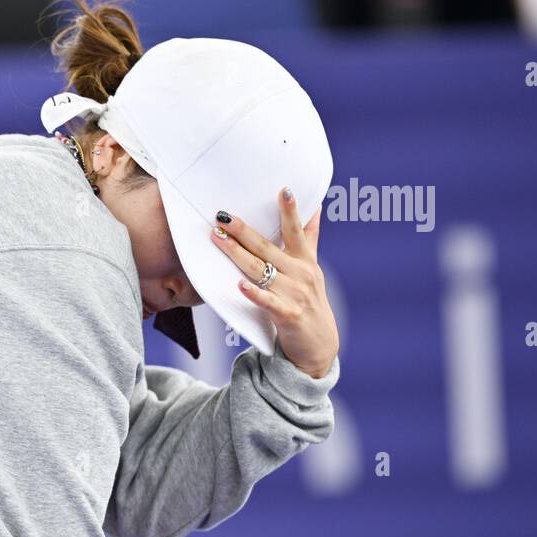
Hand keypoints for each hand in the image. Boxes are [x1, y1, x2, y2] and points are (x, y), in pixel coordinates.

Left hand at [209, 188, 339, 378]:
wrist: (318, 346)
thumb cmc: (307, 302)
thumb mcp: (311, 269)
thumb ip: (309, 239)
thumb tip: (316, 207)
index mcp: (305, 261)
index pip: (295, 231)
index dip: (290, 211)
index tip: (283, 189)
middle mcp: (301, 274)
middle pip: (267, 248)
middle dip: (244, 231)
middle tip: (222, 215)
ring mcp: (294, 295)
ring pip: (260, 270)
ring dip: (238, 254)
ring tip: (217, 239)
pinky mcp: (287, 316)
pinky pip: (267, 302)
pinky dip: (254, 294)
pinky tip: (239, 285)